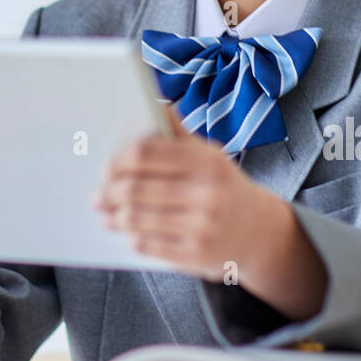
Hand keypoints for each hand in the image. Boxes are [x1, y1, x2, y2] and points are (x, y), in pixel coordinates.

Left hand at [90, 102, 257, 281]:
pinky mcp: (196, 257)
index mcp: (207, 161)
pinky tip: (128, 231)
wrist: (263, 233)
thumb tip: (155, 103)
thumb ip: (179, 134)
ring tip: (106, 212)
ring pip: (136, 219)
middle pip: (135, 189)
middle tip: (97, 193)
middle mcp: (207, 193)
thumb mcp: (211, 156)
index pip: (145, 153)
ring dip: (114, 216)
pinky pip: (147, 245)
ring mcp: (202, 227)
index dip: (118, 160)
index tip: (107, 165)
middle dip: (108, 192)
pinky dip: (132, 236)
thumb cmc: (225, 187)